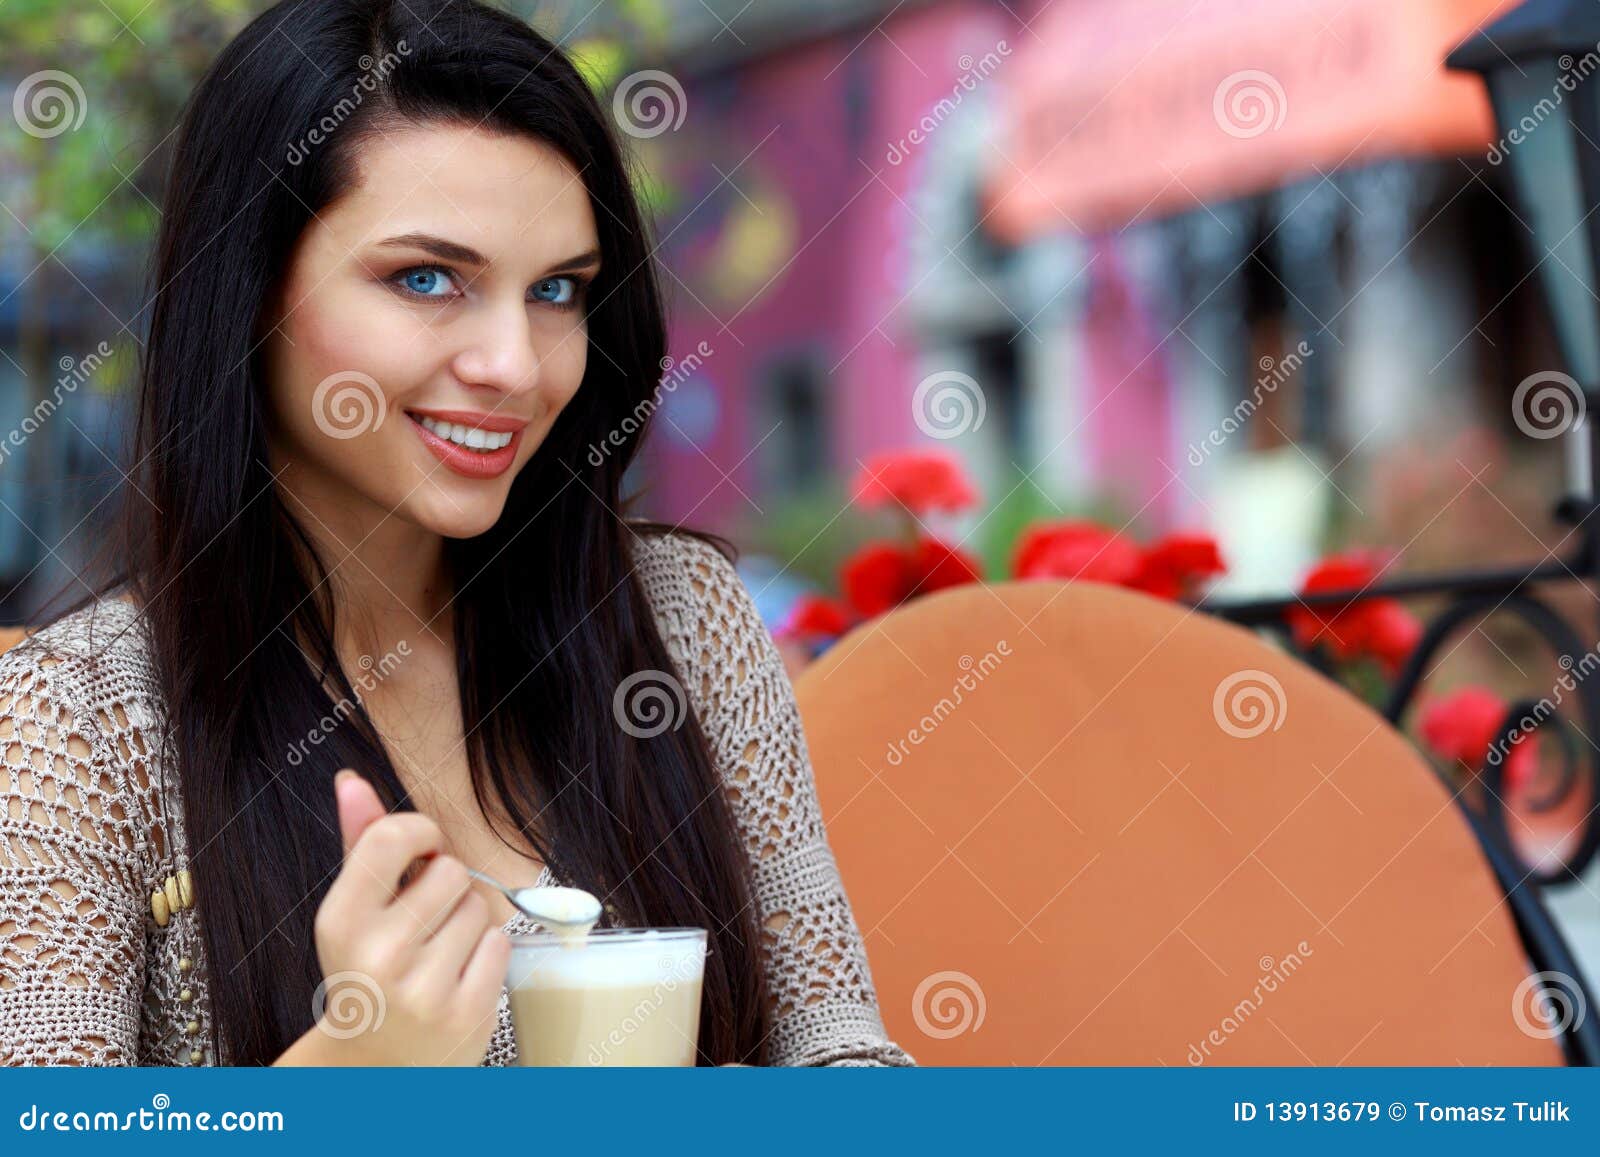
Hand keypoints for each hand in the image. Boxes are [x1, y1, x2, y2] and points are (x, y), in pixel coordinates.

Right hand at [302, 769, 510, 1065]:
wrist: (375, 1065)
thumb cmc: (368, 971)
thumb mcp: (353, 911)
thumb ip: (359, 842)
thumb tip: (352, 780)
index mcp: (339, 922)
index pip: (393, 837)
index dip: (421, 833)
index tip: (421, 851)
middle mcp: (377, 956)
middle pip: (451, 872)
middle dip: (447, 888)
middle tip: (423, 924)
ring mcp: (422, 989)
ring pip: (480, 908)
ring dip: (468, 923)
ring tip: (436, 954)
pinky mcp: (464, 1013)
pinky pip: (500, 944)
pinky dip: (486, 955)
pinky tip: (456, 976)